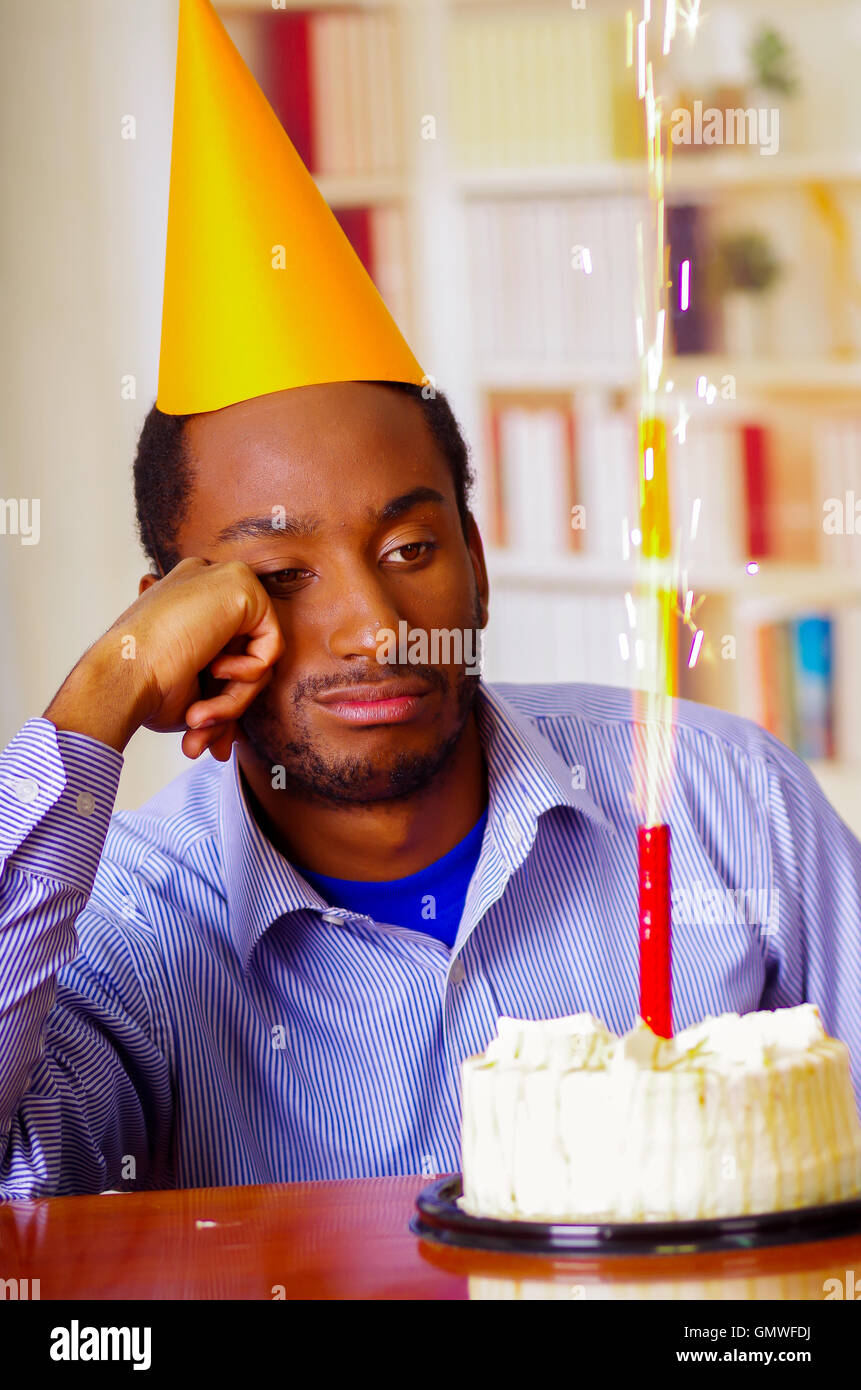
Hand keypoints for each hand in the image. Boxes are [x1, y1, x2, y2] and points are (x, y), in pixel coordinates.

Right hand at [44, 558, 285, 760]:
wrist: (121, 678)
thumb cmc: (140, 688)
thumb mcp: (187, 696)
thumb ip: (217, 701)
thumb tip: (227, 744)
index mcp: (185, 603)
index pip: (225, 651)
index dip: (218, 697)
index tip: (197, 732)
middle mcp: (202, 584)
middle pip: (243, 656)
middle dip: (228, 705)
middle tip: (197, 741)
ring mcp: (221, 580)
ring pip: (257, 656)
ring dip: (232, 699)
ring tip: (197, 716)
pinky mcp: (242, 584)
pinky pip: (271, 645)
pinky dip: (248, 673)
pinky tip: (213, 667)